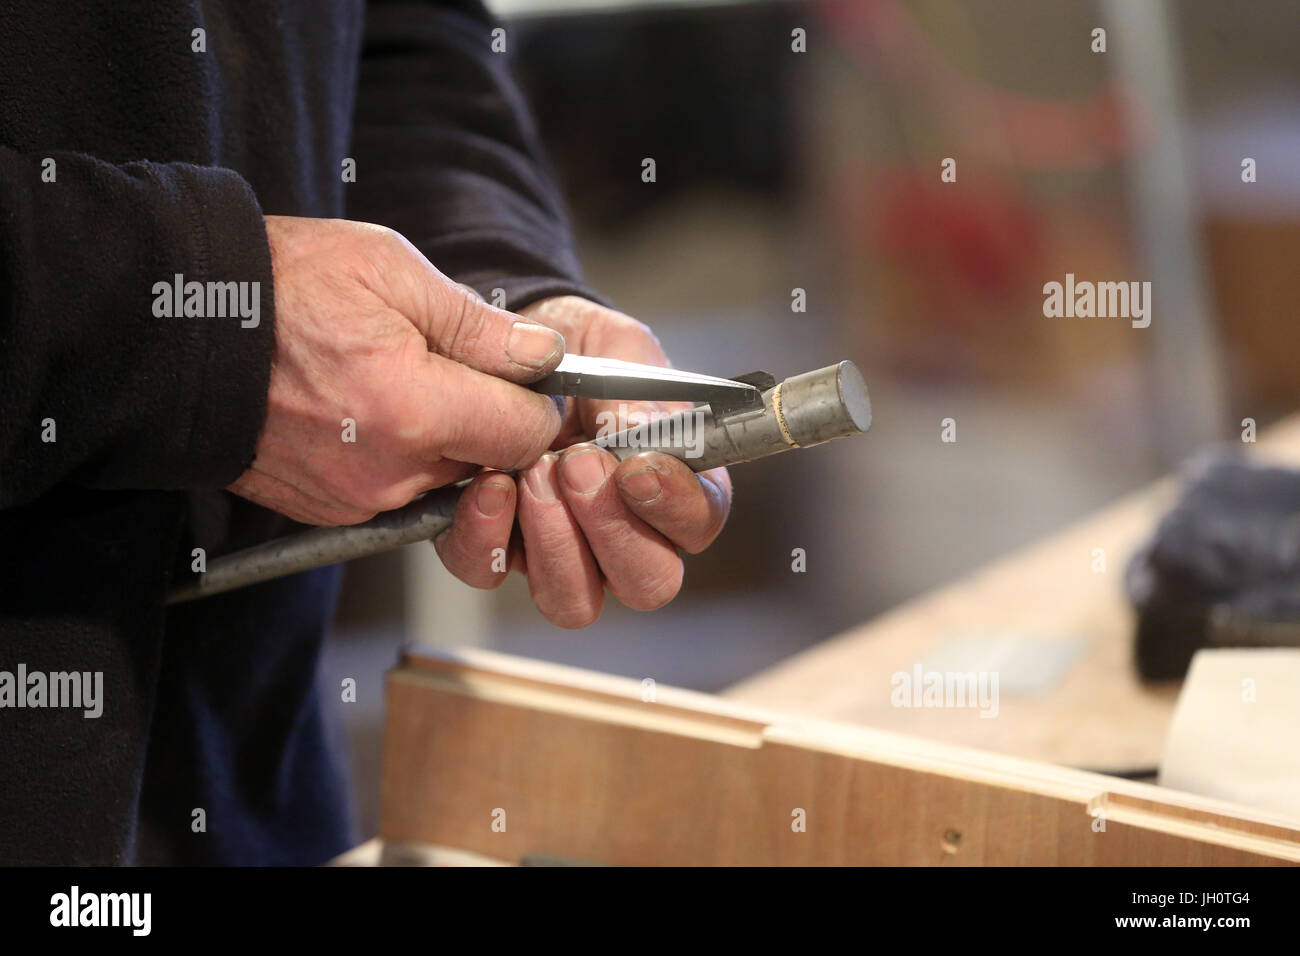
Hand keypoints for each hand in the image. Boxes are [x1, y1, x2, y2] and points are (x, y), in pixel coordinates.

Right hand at [229, 216, 565, 524]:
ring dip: (439, 435)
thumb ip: (480, 325)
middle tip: (444, 361)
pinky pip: (395, 487)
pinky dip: (395, 453)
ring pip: (443, 476)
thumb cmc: (280, 286)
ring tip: (388, 376)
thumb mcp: (391, 271)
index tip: (524, 374)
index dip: (536, 401)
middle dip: (484, 415)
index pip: (526, 434)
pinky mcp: (328, 508)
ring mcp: (355, 497)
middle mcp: (389, 471)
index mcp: (413, 410)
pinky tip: (359, 406)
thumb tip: (545, 356)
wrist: (177, 330)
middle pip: (488, 460)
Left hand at [434, 295, 732, 626]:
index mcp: (675, 488)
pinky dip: (486, 536)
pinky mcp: (497, 550)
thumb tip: (638, 432)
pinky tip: (487, 486)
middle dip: (613, 530)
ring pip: (574, 601)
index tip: (640, 467)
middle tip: (578, 464)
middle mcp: (627, 536)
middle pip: (647, 583)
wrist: (511, 353)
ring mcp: (562, 554)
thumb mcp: (616, 352)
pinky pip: (490, 572)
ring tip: (532, 473)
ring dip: (555, 543)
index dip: (675, 506)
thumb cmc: (582, 355)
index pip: (699, 523)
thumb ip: (634, 393)